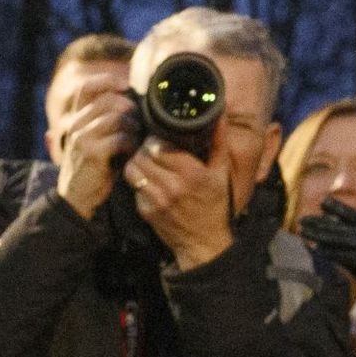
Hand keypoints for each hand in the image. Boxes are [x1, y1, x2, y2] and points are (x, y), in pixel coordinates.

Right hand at [57, 94, 140, 222]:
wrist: (77, 198)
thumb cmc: (93, 166)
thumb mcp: (93, 139)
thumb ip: (105, 119)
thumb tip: (133, 99)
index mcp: (76, 118)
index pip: (86, 88)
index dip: (107, 80)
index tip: (126, 85)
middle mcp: (76, 125)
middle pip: (108, 100)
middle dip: (128, 107)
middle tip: (137, 122)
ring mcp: (82, 139)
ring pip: (116, 118)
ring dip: (132, 127)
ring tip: (135, 139)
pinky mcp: (91, 154)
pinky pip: (120, 138)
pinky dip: (131, 143)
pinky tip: (131, 152)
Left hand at [124, 134, 232, 272]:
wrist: (203, 242)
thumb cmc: (215, 204)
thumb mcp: (222, 172)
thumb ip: (219, 141)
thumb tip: (219, 113)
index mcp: (190, 173)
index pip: (159, 146)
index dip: (156, 138)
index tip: (161, 135)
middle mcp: (171, 186)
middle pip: (143, 155)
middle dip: (145, 147)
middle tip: (152, 145)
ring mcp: (156, 200)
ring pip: (133, 170)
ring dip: (138, 161)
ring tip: (147, 159)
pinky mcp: (145, 211)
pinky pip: (133, 186)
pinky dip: (138, 179)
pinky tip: (148, 177)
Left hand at [300, 197, 355, 308]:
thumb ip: (343, 225)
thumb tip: (324, 210)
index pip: (348, 213)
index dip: (336, 207)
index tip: (322, 201)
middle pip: (337, 226)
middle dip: (317, 223)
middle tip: (301, 221)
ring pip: (337, 238)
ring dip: (318, 235)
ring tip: (302, 232)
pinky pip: (342, 255)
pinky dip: (328, 252)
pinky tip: (316, 250)